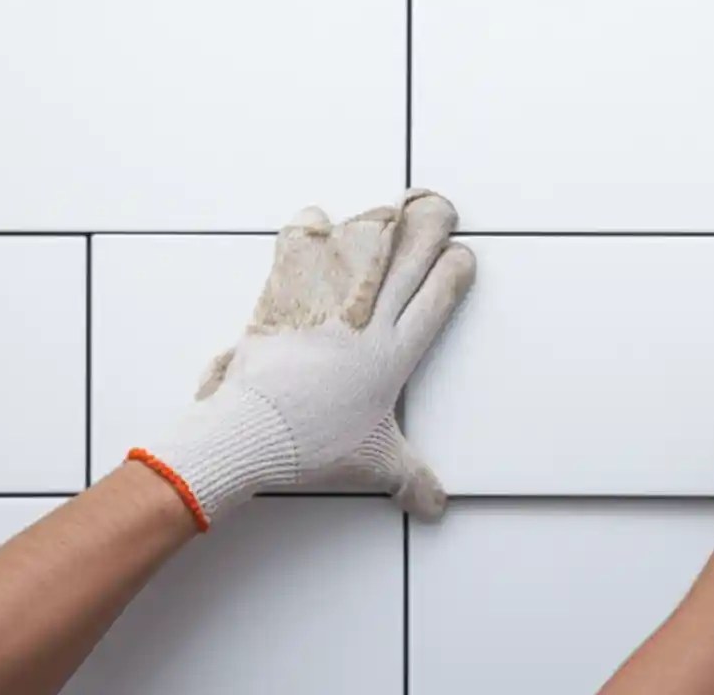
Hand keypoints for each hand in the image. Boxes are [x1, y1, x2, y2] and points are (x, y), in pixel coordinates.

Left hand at [130, 189, 474, 528]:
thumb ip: (409, 479)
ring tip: (392, 207)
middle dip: (429, 228)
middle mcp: (365, 322)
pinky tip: (317, 219)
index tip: (462, 255)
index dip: (453, 273)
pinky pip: (300, 251)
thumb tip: (435, 506)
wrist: (251, 434)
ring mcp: (325, 304)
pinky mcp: (285, 298)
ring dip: (380, 222)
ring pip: (363, 247)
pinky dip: (309, 231)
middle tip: (441, 207)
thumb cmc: (311, 446)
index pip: (436, 301)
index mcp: (392, 356)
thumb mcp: (372, 464)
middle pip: (408, 260)